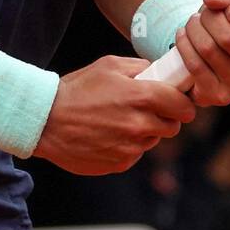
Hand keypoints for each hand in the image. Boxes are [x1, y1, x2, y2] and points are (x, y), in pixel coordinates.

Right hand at [33, 54, 196, 175]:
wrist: (45, 121)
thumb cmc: (77, 89)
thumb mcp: (109, 66)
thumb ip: (140, 67)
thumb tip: (160, 72)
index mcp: (141, 96)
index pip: (182, 105)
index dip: (183, 103)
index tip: (180, 102)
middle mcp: (139, 124)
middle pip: (173, 126)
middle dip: (166, 117)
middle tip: (149, 110)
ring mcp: (130, 147)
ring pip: (153, 140)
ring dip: (146, 132)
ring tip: (121, 120)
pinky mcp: (120, 164)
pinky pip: (136, 154)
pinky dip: (129, 146)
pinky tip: (109, 135)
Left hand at [171, 0, 229, 107]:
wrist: (210, 47)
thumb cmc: (226, 20)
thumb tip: (212, 0)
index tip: (229, 9)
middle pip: (229, 38)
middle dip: (209, 18)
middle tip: (203, 13)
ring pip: (208, 49)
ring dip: (193, 29)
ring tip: (192, 23)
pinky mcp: (218, 96)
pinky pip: (195, 65)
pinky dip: (184, 45)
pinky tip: (183, 36)